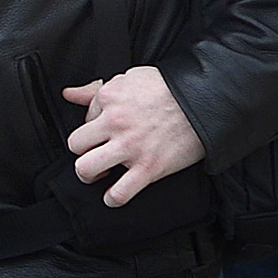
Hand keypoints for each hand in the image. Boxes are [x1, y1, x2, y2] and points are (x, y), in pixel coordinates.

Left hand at [63, 66, 202, 205]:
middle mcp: (115, 123)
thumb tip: (70, 94)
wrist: (207, 102)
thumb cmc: (170, 89)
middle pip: (75, 145)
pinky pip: (120, 192)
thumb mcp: (129, 79)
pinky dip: (113, 198)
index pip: (84, 119)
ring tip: (98, 173)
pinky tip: (112, 196)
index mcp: (109, 99)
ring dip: (89, 175)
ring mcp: (131, 147)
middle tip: (93, 153)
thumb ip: (96, 90)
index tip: (107, 130)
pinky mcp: (149, 168)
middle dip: (82, 151)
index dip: (95, 126)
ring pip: (86, 169)